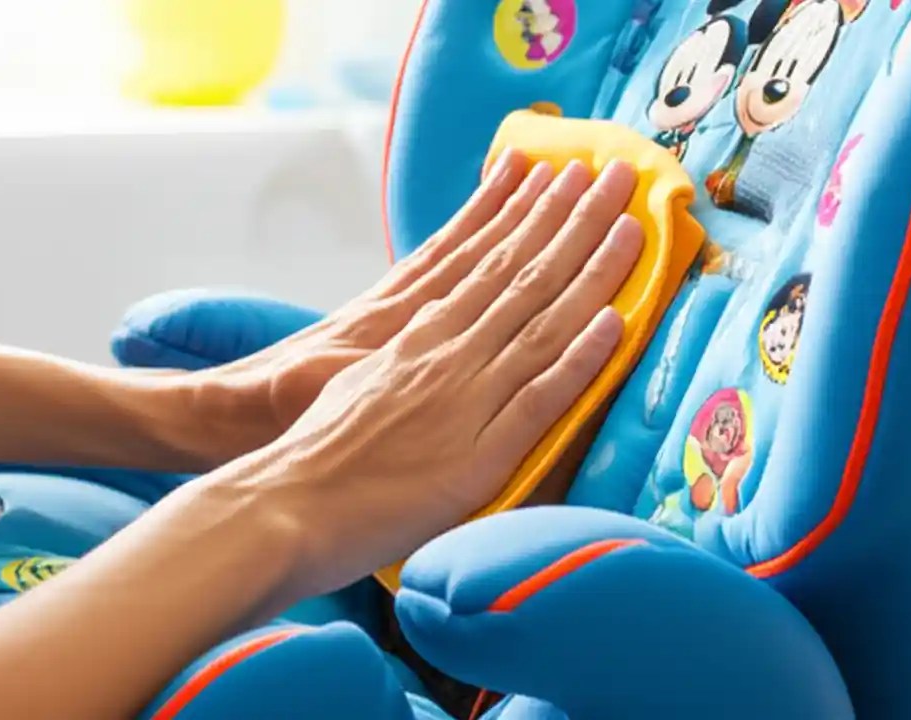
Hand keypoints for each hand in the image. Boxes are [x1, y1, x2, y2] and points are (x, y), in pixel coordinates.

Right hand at [234, 159, 643, 594]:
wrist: (279, 502)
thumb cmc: (306, 448)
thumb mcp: (350, 382)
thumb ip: (398, 363)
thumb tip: (423, 351)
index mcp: (411, 334)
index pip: (477, 260)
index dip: (522, 216)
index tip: (555, 175)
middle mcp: (440, 352)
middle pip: (517, 273)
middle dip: (570, 219)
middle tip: (612, 172)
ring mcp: (461, 399)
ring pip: (538, 320)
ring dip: (590, 269)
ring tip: (630, 221)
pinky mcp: (477, 456)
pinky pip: (539, 399)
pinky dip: (580, 358)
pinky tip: (616, 321)